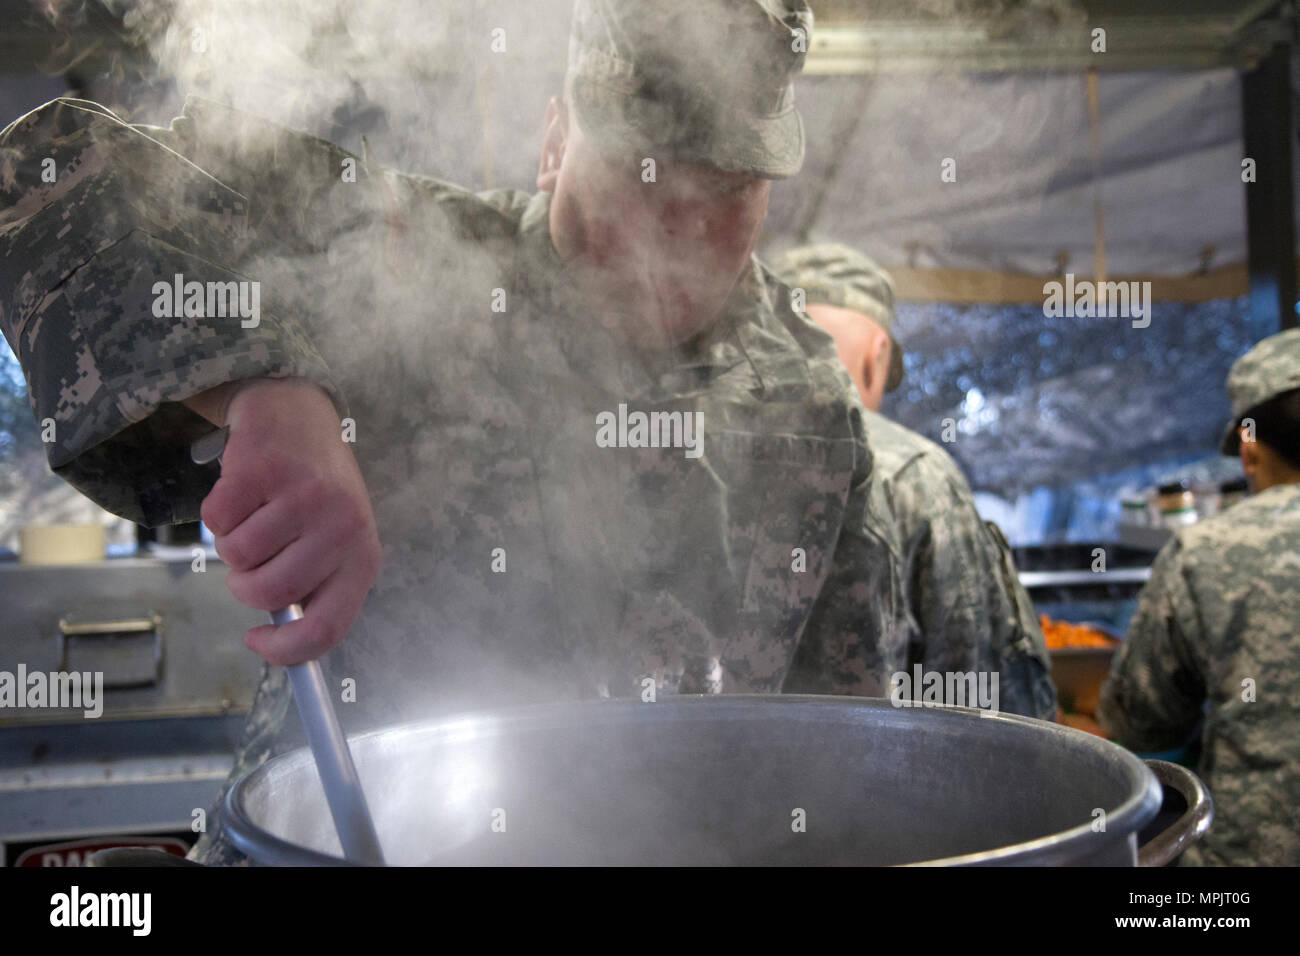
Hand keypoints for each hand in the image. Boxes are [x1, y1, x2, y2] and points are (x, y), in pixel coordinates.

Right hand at [196, 379, 381, 665]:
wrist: (298, 414)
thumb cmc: (313, 491)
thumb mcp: (331, 541)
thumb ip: (312, 586)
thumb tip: (278, 639)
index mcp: (363, 555)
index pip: (328, 626)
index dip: (286, 648)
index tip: (256, 640)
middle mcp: (342, 527)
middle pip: (269, 593)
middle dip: (244, 584)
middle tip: (251, 558)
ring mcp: (304, 496)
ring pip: (237, 556)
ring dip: (232, 543)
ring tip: (255, 514)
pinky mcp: (264, 469)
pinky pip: (217, 521)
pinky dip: (218, 513)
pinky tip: (243, 489)